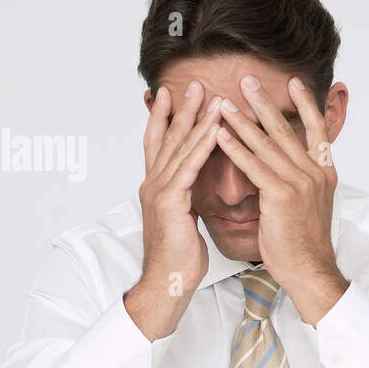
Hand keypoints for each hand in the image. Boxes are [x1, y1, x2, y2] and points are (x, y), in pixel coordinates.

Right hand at [125, 81, 221, 340]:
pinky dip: (201, 147)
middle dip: (180, 110)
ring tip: (208, 96)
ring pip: (178, 147)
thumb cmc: (179, 257)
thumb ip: (186, 198)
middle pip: (167, 138)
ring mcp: (159, 192)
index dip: (166, 118)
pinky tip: (214, 131)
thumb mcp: (184, 219)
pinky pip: (189, 168)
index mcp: (158, 187)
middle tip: (193, 84)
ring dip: (194, 120)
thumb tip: (194, 188)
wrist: (167, 283)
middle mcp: (153, 184)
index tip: (174, 95)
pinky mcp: (170, 202)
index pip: (161, 145)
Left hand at [216, 73, 348, 325]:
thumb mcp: (311, 205)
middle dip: (265, 103)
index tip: (294, 83)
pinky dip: (235, 148)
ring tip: (224, 103)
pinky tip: (220, 135)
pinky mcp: (281, 195)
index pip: (316, 130)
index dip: (306, 105)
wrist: (309, 270)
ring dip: (242, 121)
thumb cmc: (305, 244)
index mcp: (324, 173)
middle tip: (247, 80)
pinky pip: (253, 166)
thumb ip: (302, 182)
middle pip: (287, 130)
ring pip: (267, 144)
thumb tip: (289, 169)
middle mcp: (315, 173)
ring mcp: (300, 183)